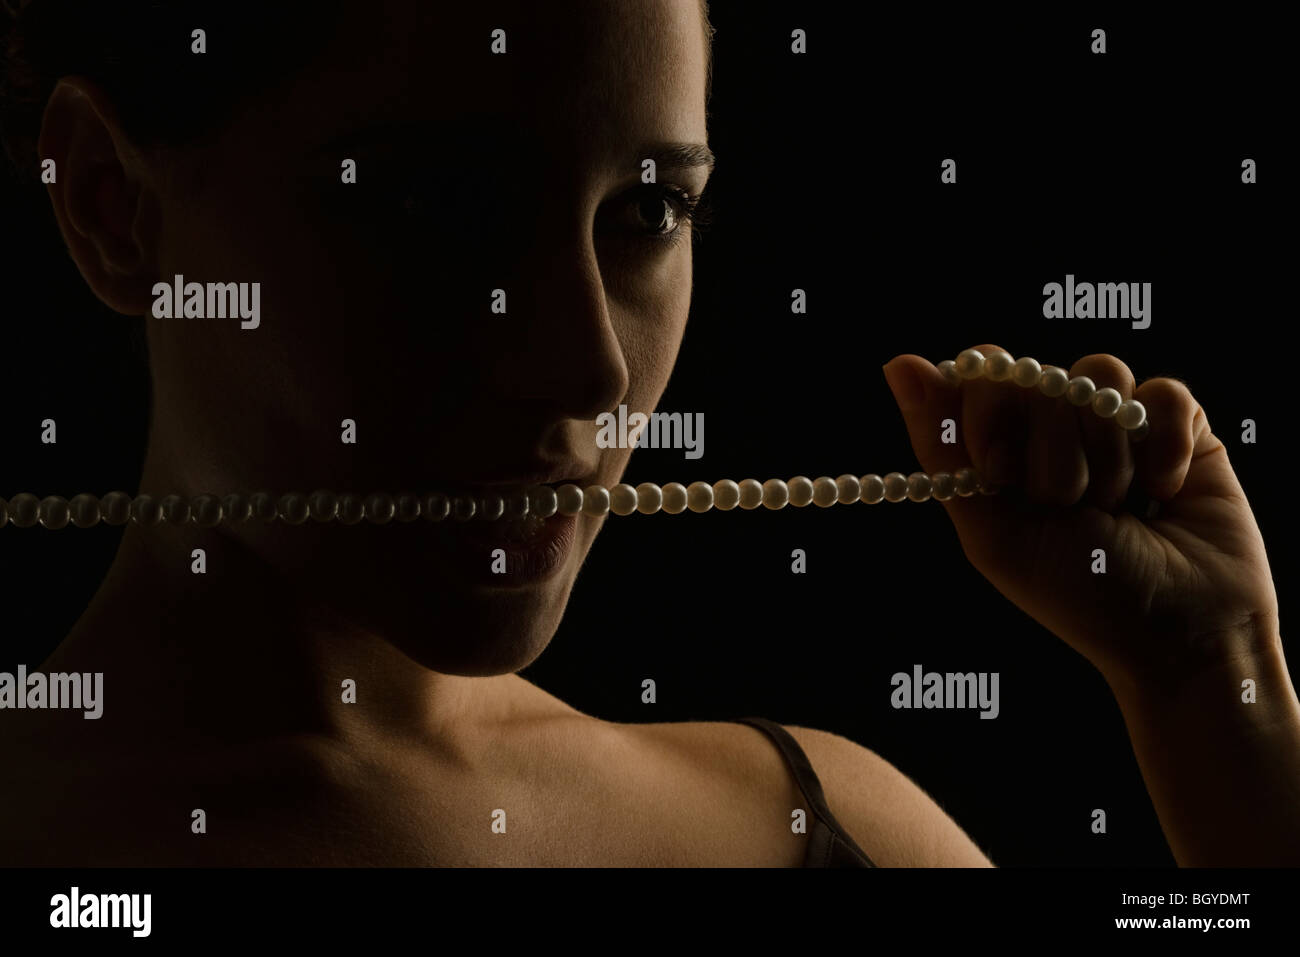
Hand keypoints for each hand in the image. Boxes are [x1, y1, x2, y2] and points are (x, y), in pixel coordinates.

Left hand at [882, 345, 1279, 686]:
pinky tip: (1163, 494)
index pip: (981, 373)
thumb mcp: (993, 533)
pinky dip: (1163, 447)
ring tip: (1118, 506)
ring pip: (1100, 374)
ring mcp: (1115, 420)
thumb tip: (898, 363)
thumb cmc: (1081, 595)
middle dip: (1051, 451)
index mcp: (1001, 446)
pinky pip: (1163, 391)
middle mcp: (1054, 425)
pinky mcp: (1179, 424)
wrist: (1182, 634)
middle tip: (1068, 505)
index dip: (990, 412)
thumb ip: (942, 447)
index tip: (1001, 470)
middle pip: (1037, 373)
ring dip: (1108, 455)